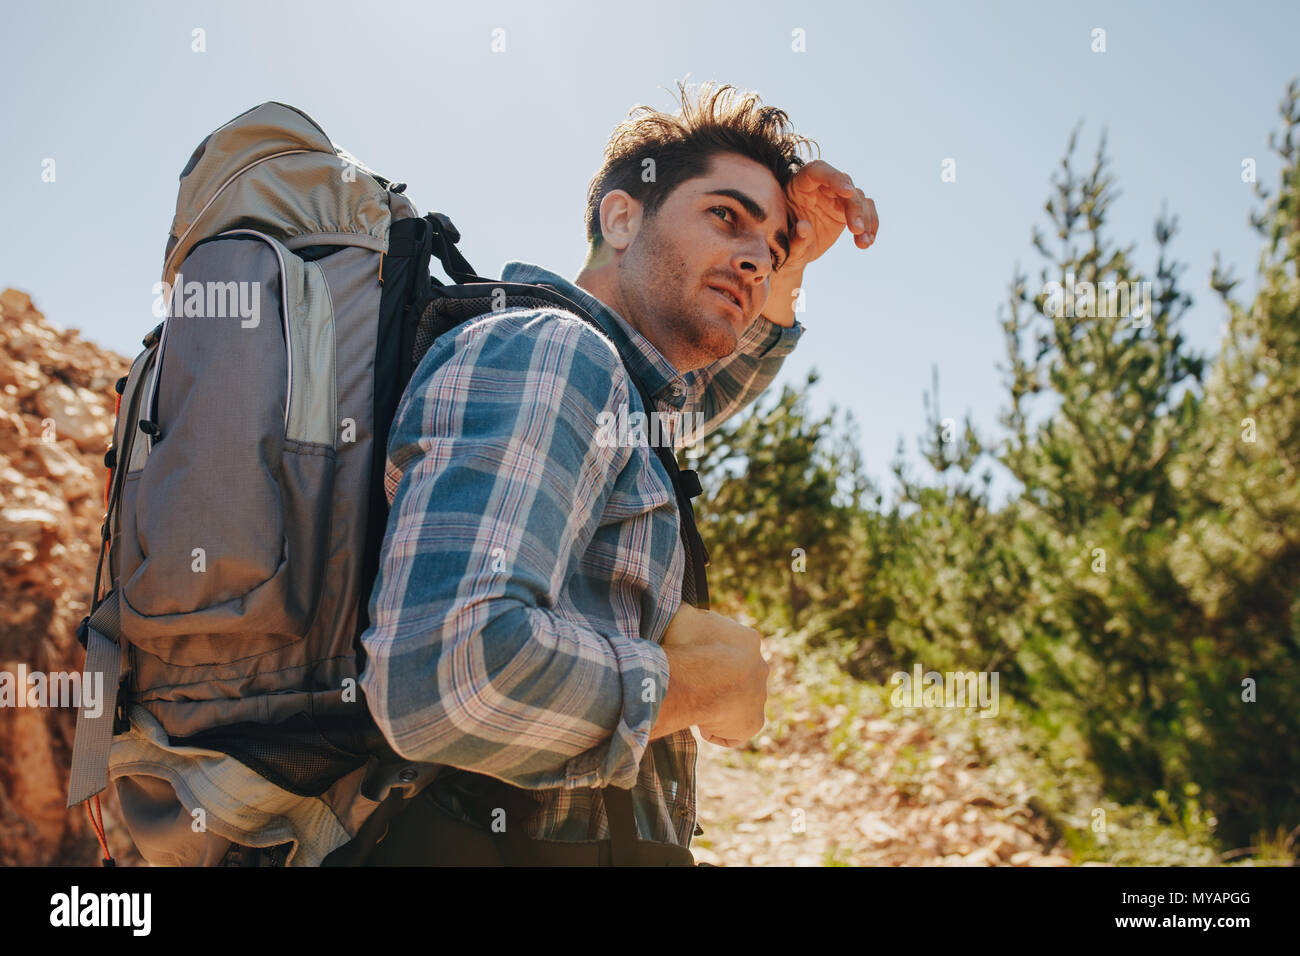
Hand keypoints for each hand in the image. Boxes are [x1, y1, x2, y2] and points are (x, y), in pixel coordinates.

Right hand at [652, 604, 768, 744]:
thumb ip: (685, 614)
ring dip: (719, 704)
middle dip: (719, 681)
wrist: (698, 678)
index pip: (731, 649)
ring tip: (694, 703)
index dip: (709, 657)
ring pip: (737, 702)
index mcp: (749, 640)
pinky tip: (699, 722)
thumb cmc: (688, 646)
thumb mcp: (683, 616)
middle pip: (739, 676)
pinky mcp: (754, 722)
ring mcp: (760, 696)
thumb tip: (679, 610)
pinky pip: (733, 730)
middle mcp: (761, 668)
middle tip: (693, 685)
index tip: (693, 663)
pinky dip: (716, 729)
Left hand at [783, 159, 878, 269]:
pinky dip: (871, 225)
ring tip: (863, 243)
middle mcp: (820, 187)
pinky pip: (866, 210)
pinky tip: (868, 242)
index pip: (817, 170)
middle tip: (857, 230)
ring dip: (865, 219)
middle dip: (854, 207)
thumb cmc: (783, 247)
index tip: (848, 192)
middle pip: (844, 184)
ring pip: (859, 198)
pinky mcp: (847, 210)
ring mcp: (835, 198)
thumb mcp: (786, 246)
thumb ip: (795, 238)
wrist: (791, 255)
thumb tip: (804, 227)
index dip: (834, 178)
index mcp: (799, 185)